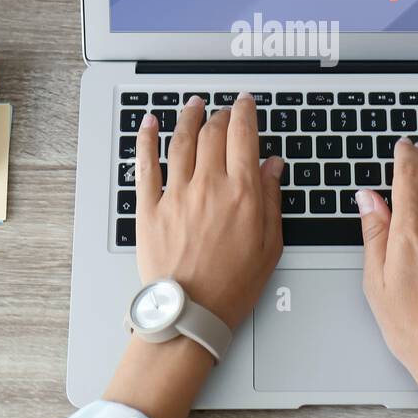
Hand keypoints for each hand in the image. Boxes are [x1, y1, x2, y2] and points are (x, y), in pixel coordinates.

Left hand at [106, 93, 283, 417]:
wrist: (192, 313)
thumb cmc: (233, 286)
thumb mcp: (269, 244)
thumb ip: (271, 199)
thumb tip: (272, 166)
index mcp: (241, 193)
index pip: (243, 137)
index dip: (245, 114)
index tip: (246, 104)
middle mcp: (208, 186)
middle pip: (212, 134)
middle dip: (220, 115)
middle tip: (224, 111)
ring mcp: (176, 195)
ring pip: (180, 141)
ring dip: (188, 117)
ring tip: (194, 105)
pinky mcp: (149, 208)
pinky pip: (146, 165)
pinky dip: (147, 140)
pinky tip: (150, 123)